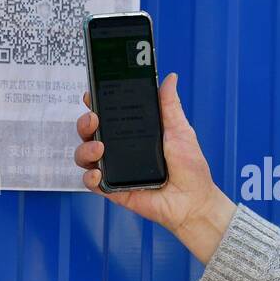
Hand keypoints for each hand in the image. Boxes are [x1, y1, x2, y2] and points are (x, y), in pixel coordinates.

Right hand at [74, 72, 236, 262]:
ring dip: (85, 148)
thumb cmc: (190, 168)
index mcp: (133, 133)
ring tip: (100, 148)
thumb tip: (170, 78)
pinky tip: (97, 172)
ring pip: (84, 155)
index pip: (108, 115)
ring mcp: (114, 169)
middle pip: (90, 132)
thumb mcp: (180, 131)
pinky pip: (91, 182)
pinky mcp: (113, 189)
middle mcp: (120, 149)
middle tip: (94, 119)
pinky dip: (89, 176)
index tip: (91, 95)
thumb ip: (170, 106)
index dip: (95, 104)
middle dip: (85, 123)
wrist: (194, 202)